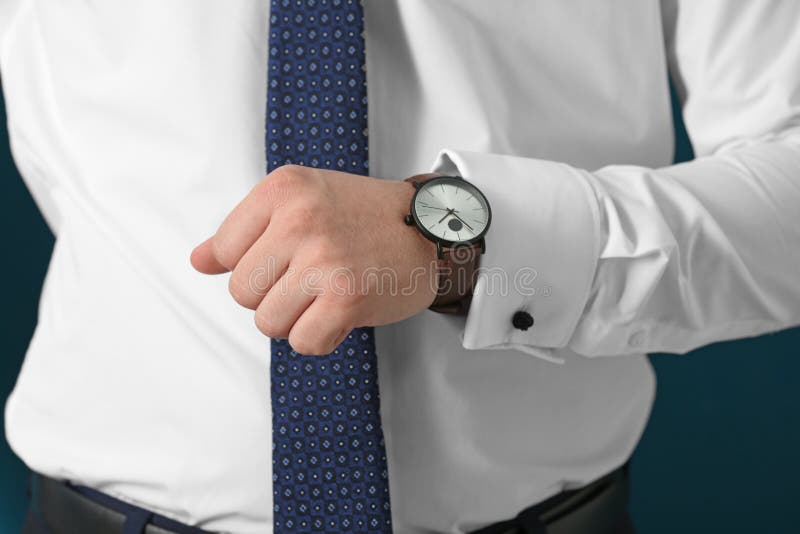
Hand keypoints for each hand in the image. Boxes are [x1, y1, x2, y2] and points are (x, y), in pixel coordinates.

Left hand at [191, 165, 438, 354]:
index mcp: (283, 189)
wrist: (433, 231)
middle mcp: (300, 219)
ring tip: (328, 294)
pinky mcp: (347, 296)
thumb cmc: (365, 218)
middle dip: (273, 295)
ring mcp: (324, 258)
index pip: (223, 252)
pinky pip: (303, 342)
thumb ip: (246, 231)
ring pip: (267, 322)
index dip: (253, 266)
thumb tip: (198, 262)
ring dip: (296, 319)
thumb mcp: (303, 202)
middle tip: (313, 278)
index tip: (289, 257)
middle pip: (241, 292)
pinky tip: (342, 314)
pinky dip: (321, 338)